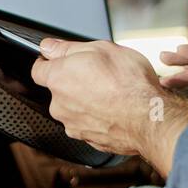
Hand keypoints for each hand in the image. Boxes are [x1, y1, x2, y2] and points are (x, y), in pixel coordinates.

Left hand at [32, 39, 187, 170]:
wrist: (149, 117)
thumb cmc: (129, 83)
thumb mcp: (101, 49)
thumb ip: (69, 48)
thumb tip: (49, 47)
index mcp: (58, 79)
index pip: (38, 70)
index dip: (49, 62)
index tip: (60, 60)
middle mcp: (60, 105)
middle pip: (59, 90)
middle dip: (74, 82)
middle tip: (99, 74)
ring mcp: (74, 126)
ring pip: (75, 109)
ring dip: (87, 101)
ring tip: (112, 93)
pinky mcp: (90, 140)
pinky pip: (90, 124)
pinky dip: (99, 118)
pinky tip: (116, 109)